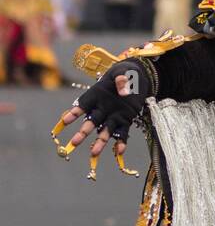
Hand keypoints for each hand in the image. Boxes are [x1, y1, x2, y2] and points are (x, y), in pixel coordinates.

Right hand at [51, 58, 147, 177]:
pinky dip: (121, 142)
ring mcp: (113, 116)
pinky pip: (122, 132)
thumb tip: (123, 90)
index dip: (74, 113)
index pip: (82, 106)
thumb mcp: (124, 71)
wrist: (137, 78)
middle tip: (74, 143)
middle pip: (91, 122)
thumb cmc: (126, 73)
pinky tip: (120, 151)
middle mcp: (102, 108)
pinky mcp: (125, 120)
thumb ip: (121, 78)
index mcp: (96, 96)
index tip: (65, 121)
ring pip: (105, 131)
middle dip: (83, 133)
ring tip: (94, 153)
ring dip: (100, 142)